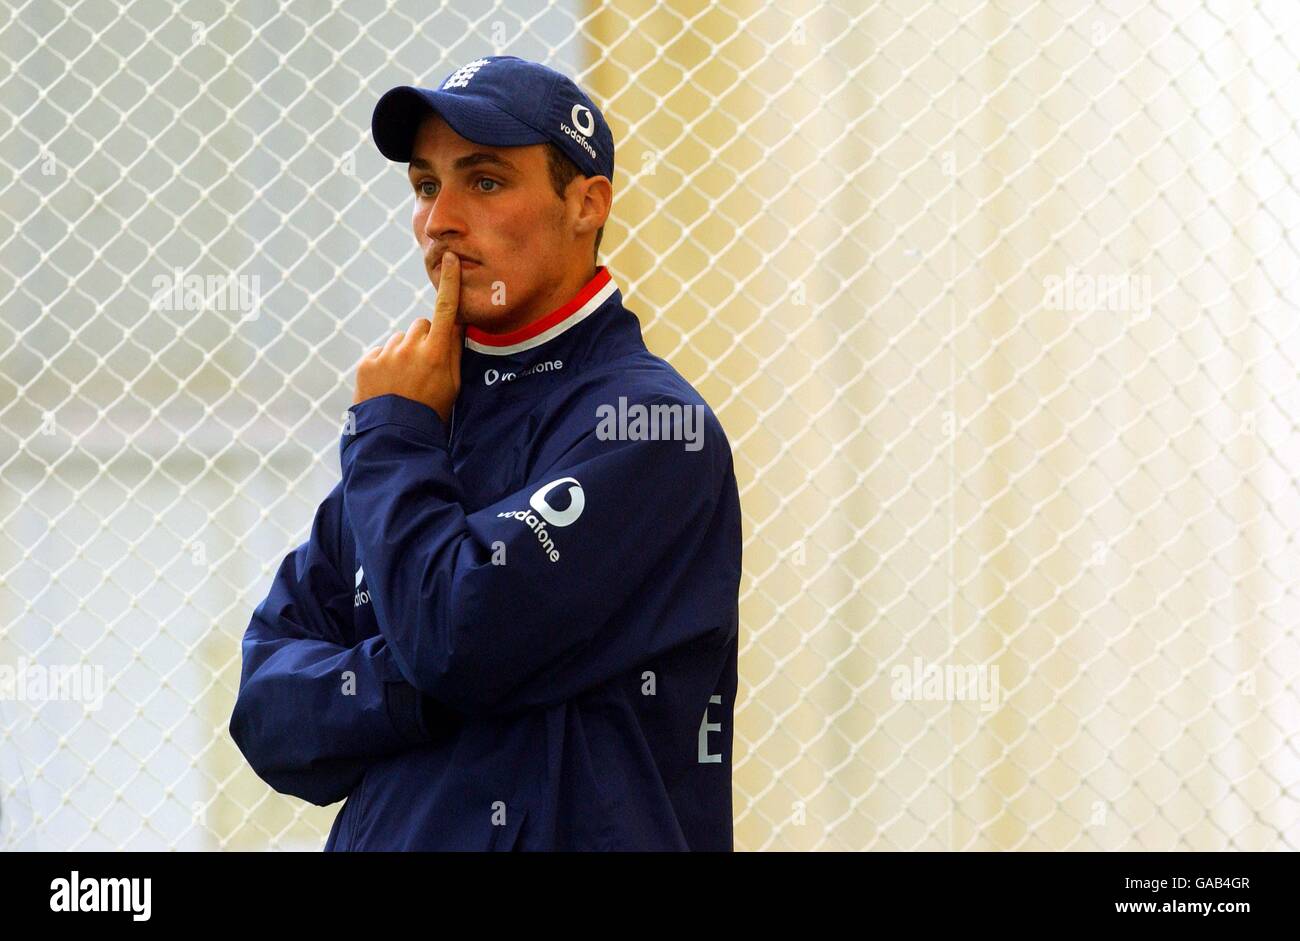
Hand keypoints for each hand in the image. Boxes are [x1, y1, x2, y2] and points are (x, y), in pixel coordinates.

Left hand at [353, 251, 463, 423]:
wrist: (394, 436)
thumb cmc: (431, 413)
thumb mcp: (453, 386)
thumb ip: (454, 353)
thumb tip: (455, 327)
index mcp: (436, 353)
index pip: (445, 309)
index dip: (450, 283)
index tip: (451, 260)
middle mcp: (410, 348)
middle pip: (422, 325)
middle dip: (425, 338)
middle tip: (425, 366)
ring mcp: (386, 353)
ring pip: (401, 339)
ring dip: (404, 352)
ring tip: (404, 381)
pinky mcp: (367, 362)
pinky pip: (381, 352)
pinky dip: (385, 363)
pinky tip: (389, 384)